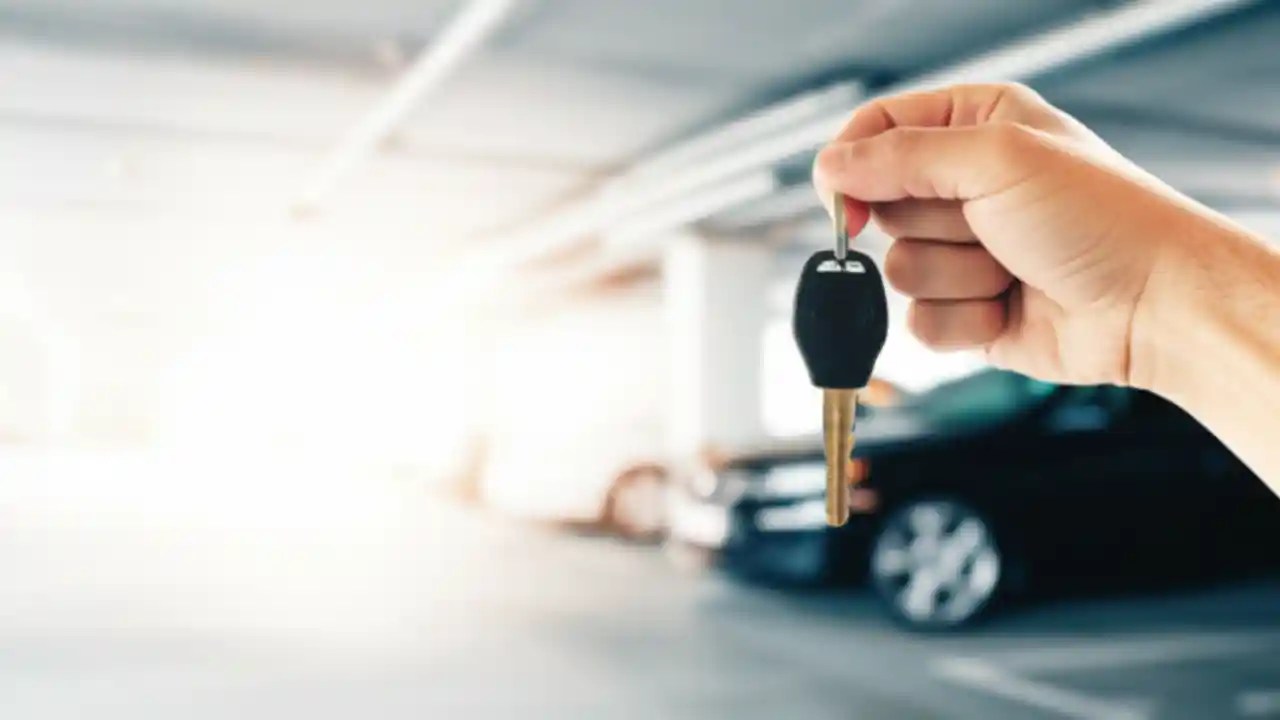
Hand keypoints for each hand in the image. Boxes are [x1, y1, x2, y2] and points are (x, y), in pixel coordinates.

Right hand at [812, 83, 1217, 387]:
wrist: (1155, 305)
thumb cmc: (1098, 217)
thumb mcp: (996, 160)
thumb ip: (901, 157)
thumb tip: (827, 166)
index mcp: (974, 127)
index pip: (878, 130)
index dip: (851, 163)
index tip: (842, 198)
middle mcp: (964, 186)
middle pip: (880, 207)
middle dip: (928, 224)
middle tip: (986, 222)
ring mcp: (963, 252)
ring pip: (897, 272)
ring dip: (955, 276)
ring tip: (1012, 267)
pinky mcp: (966, 311)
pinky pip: (918, 323)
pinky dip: (963, 321)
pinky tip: (1011, 306)